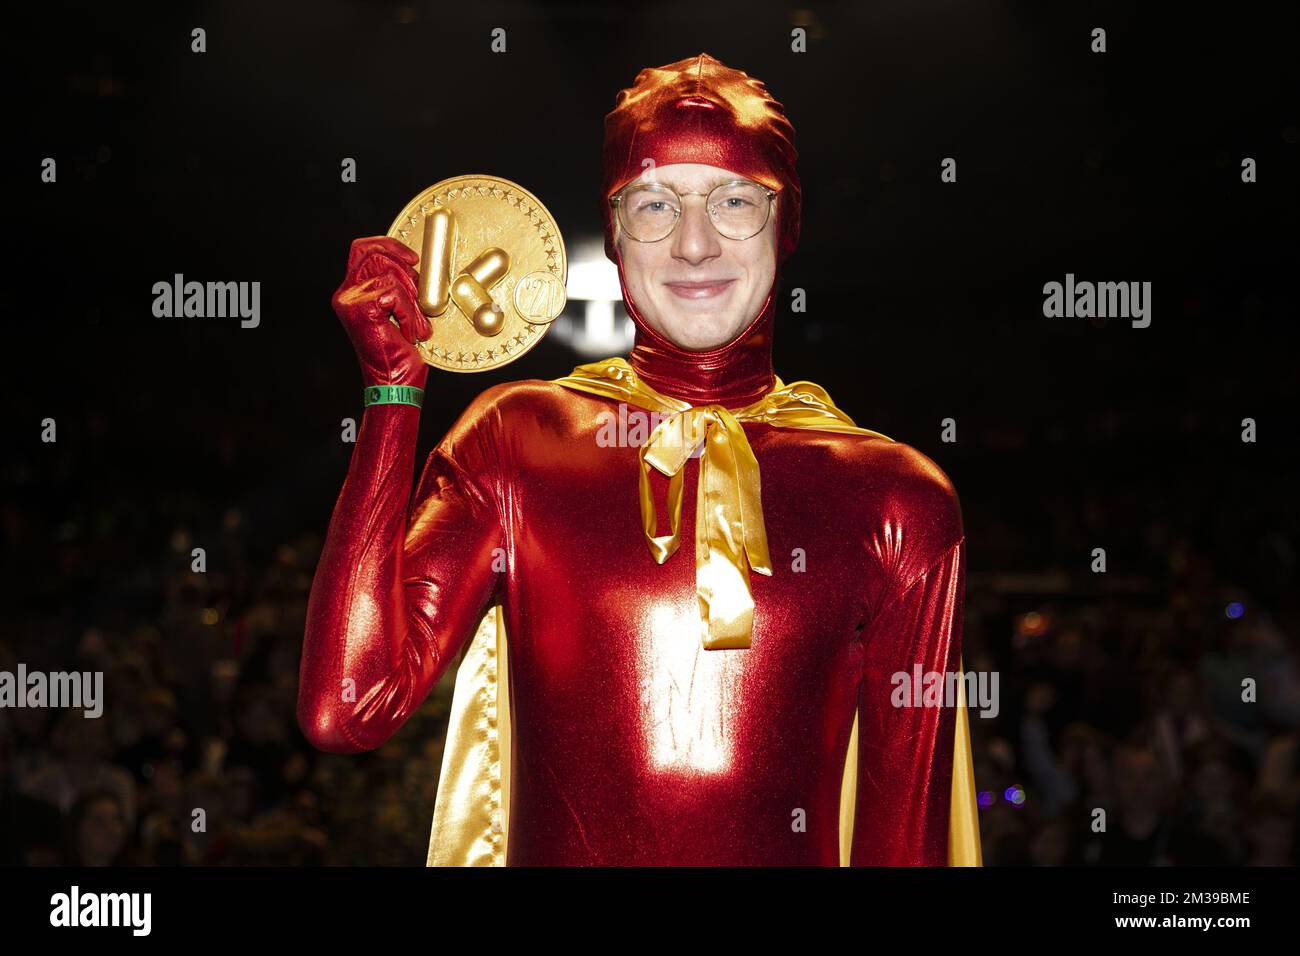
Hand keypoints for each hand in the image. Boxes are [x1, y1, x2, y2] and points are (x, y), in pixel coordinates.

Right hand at [332, 236, 431, 387]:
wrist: (396, 383)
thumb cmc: (399, 354)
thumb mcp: (398, 311)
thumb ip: (396, 285)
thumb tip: (413, 264)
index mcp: (351, 293)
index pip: (362, 249)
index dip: (388, 244)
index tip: (413, 258)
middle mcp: (345, 295)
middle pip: (377, 255)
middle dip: (407, 275)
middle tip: (420, 301)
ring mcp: (350, 302)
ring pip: (390, 275)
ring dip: (412, 301)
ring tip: (416, 325)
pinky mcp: (362, 309)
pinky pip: (396, 294)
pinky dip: (409, 313)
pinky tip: (408, 333)